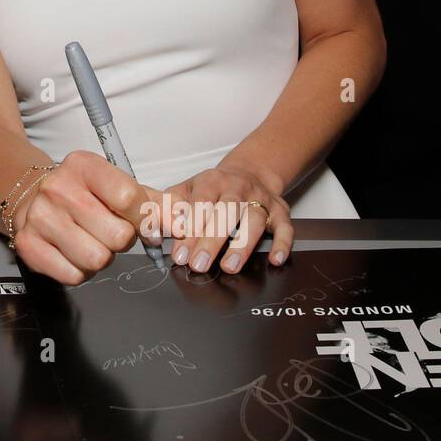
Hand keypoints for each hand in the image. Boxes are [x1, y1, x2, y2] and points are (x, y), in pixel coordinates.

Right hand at [11, 150, 164, 285]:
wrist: (32, 197)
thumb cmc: (84, 194)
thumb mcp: (118, 186)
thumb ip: (155, 205)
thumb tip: (184, 225)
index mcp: (83, 165)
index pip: (129, 198)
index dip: (146, 220)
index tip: (148, 228)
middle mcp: (58, 187)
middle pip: (117, 235)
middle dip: (122, 240)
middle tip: (110, 231)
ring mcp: (40, 216)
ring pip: (96, 259)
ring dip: (101, 257)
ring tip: (91, 241)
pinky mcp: (28, 244)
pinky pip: (73, 275)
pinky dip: (80, 270)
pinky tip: (73, 252)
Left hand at [161, 163, 292, 273]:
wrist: (249, 172)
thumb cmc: (213, 188)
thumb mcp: (187, 188)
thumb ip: (170, 206)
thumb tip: (154, 227)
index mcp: (211, 181)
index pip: (199, 205)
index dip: (189, 230)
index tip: (179, 254)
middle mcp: (238, 188)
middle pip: (226, 213)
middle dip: (211, 241)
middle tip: (198, 265)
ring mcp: (261, 199)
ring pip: (254, 220)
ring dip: (242, 245)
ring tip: (229, 267)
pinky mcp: (281, 211)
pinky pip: (286, 227)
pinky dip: (283, 243)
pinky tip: (275, 259)